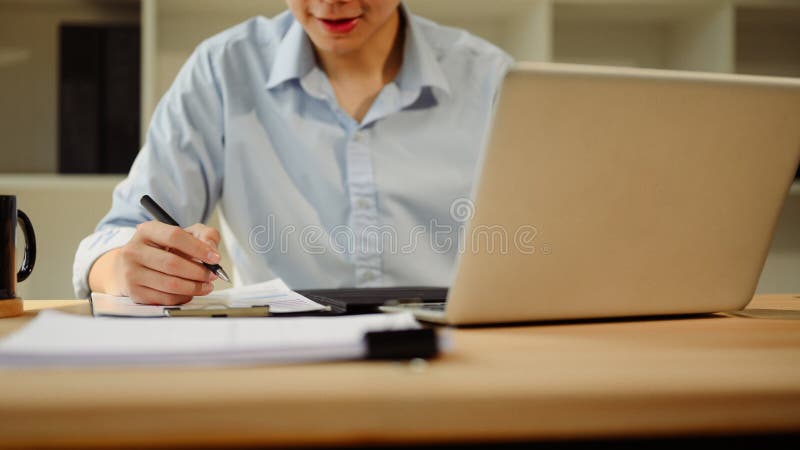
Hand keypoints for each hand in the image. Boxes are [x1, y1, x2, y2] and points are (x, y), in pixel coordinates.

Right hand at [90, 222, 221, 304]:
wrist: (133, 265)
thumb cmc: (163, 249)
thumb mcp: (185, 234)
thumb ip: (204, 235)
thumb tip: (212, 249)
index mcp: (147, 231)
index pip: (174, 236)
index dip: (198, 248)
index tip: (215, 258)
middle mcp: (134, 250)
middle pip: (172, 263)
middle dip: (198, 272)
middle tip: (212, 275)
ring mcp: (132, 272)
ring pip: (170, 284)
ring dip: (194, 287)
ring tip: (206, 286)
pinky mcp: (134, 292)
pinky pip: (165, 298)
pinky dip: (183, 297)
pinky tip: (190, 292)